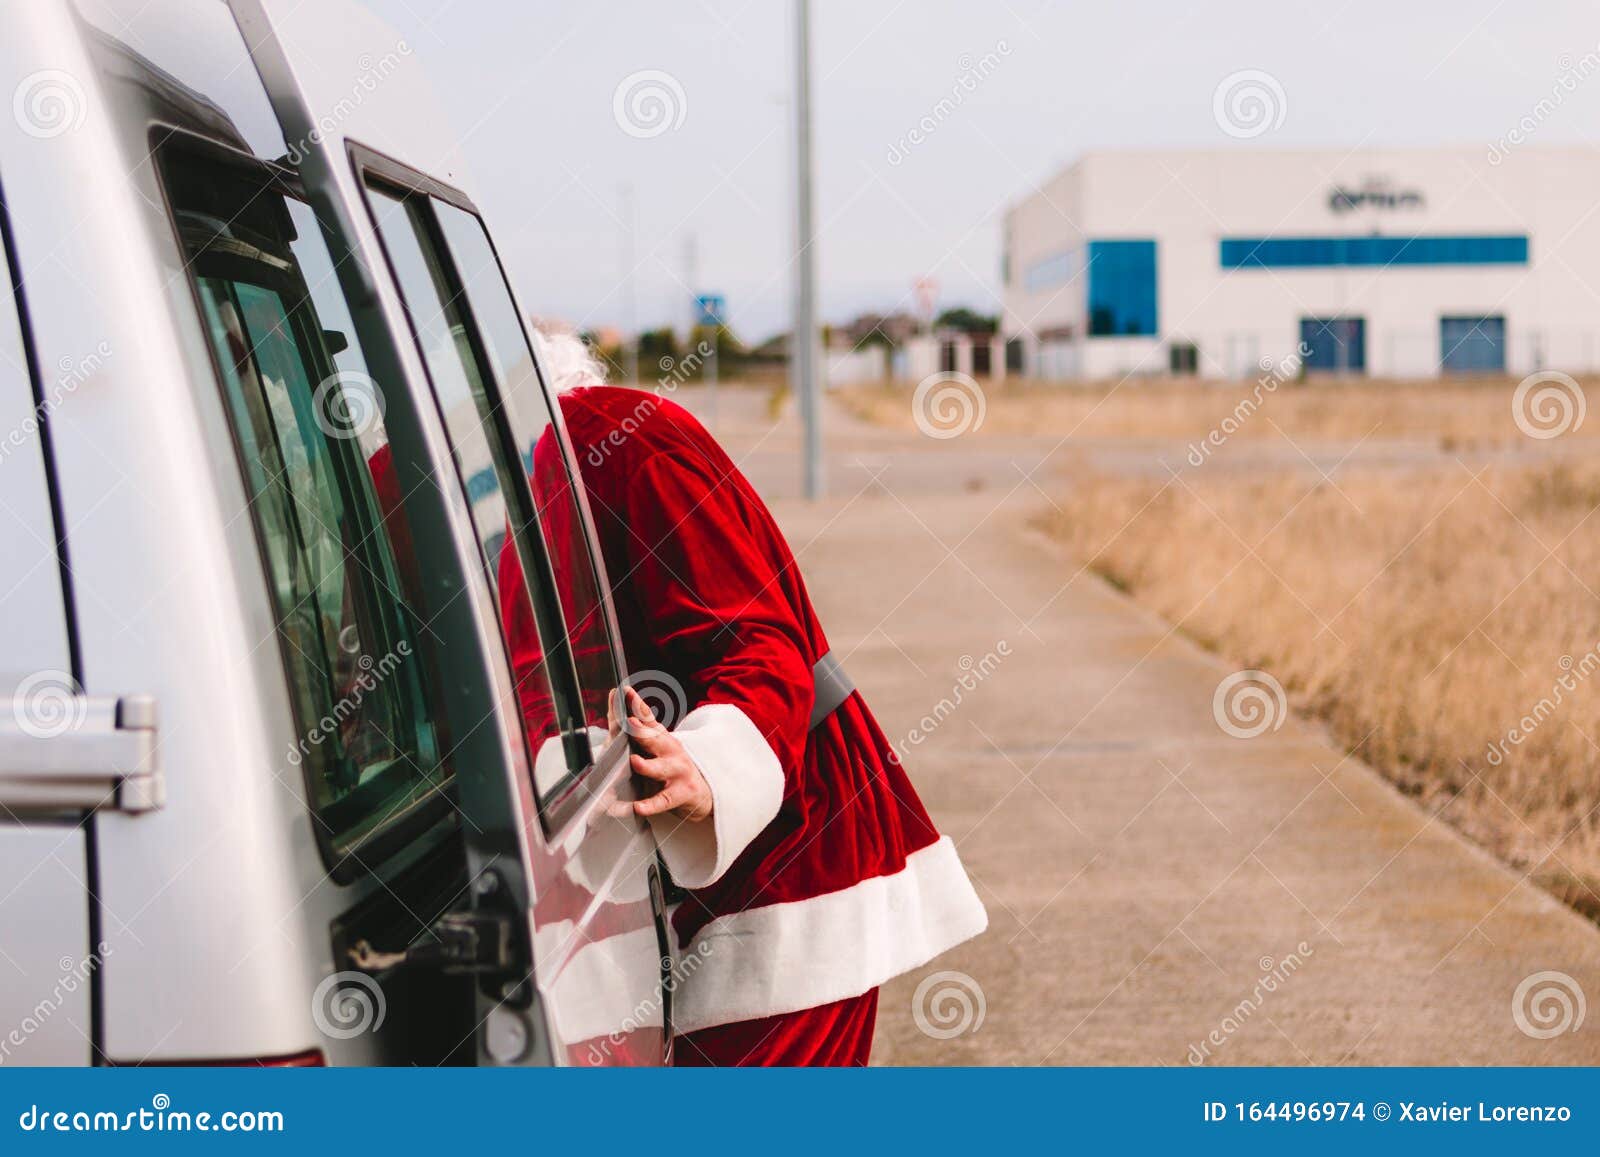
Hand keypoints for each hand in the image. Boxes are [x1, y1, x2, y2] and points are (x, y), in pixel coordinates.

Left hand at [626, 687, 713, 821]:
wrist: (702, 792)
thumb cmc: (672, 766)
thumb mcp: (659, 745)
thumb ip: (640, 726)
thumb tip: (617, 698)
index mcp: (663, 738)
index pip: (648, 719)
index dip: (638, 705)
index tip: (627, 693)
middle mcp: (672, 751)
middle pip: (656, 739)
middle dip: (642, 731)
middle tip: (629, 723)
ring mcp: (677, 772)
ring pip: (661, 768)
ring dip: (648, 765)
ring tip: (635, 762)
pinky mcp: (680, 794)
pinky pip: (662, 800)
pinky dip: (650, 804)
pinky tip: (638, 807)